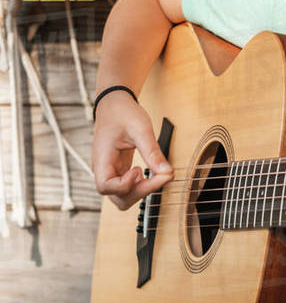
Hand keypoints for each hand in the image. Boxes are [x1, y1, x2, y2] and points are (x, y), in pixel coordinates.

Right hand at [92, 91, 172, 209]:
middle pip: (117, 197)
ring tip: (156, 173)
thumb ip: (152, 151)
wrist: (115, 104)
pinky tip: (149, 172)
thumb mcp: (140, 128)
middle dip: (141, 191)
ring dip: (142, 190)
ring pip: (123, 196)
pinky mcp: (118, 171)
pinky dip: (141, 185)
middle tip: (161, 175)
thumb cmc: (122, 113)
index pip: (106, 187)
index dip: (125, 185)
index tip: (140, 170)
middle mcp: (103, 169)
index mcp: (101, 159)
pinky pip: (128, 188)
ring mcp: (110, 172)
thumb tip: (167, 172)